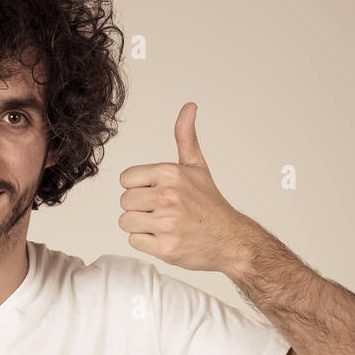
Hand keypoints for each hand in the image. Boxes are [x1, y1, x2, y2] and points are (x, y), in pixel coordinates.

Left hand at [118, 102, 254, 273]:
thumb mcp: (197, 166)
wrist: (230, 238)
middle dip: (139, 208)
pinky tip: (165, 237)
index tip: (156, 193)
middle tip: (161, 211)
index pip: (126, 179)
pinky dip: (147, 243)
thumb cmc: (209, 204)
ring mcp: (166, 223)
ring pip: (125, 222)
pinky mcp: (165, 247)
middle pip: (124, 202)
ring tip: (162, 224)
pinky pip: (134, 241)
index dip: (139, 187)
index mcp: (170, 173)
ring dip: (140, 226)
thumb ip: (185, 137)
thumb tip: (189, 106)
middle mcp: (167, 196)